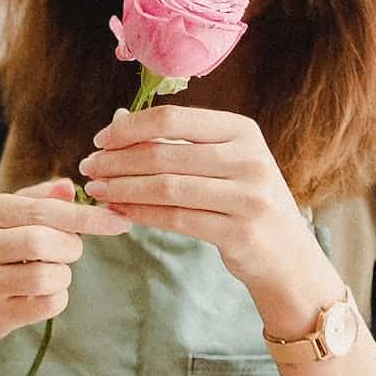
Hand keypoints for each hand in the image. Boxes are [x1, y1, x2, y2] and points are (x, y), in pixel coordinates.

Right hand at [0, 178, 127, 352]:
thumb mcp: (2, 221)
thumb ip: (38, 201)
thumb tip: (70, 188)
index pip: (45, 210)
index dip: (86, 217)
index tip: (118, 222)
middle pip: (44, 241)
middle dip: (69, 248)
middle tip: (66, 252)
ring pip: (47, 275)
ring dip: (62, 276)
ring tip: (48, 275)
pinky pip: (46, 305)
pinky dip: (56, 299)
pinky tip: (40, 295)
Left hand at [78, 105, 342, 330]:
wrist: (287, 255)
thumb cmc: (245, 202)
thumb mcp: (222, 162)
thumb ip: (176, 142)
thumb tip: (119, 119)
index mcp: (242, 131)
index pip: (174, 119)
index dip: (130, 128)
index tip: (100, 139)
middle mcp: (248, 159)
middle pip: (165, 155)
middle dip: (118, 161)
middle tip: (88, 167)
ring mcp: (246, 197)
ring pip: (167, 188)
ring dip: (123, 188)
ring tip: (96, 190)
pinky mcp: (238, 232)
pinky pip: (176, 219)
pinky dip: (141, 214)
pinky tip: (118, 211)